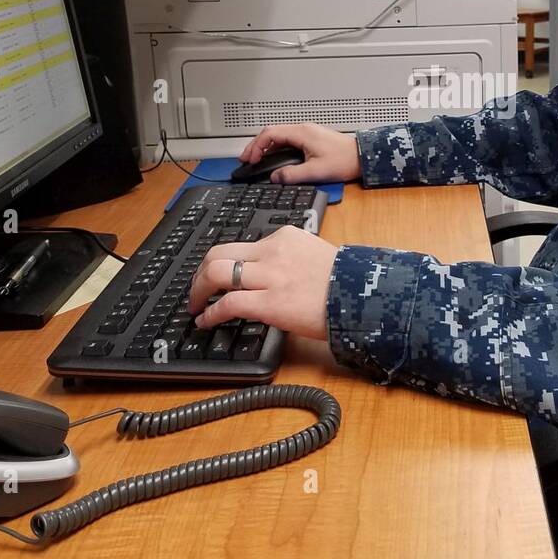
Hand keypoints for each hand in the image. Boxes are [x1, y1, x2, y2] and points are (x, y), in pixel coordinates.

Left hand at [188, 226, 337, 339]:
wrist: (363, 295)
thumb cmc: (345, 280)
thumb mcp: (314, 254)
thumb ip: (289, 258)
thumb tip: (269, 274)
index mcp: (284, 237)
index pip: (241, 246)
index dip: (222, 263)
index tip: (216, 276)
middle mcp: (272, 251)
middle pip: (218, 253)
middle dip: (200, 273)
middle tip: (196, 290)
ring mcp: (269, 276)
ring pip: (216, 274)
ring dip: (197, 291)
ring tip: (194, 305)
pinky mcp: (269, 302)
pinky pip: (227, 304)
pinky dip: (209, 314)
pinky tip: (205, 322)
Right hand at [239, 123, 360, 184]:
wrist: (363, 156)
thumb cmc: (345, 160)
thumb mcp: (316, 171)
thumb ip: (292, 175)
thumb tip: (275, 178)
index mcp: (302, 133)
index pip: (270, 134)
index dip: (256, 147)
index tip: (250, 160)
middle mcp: (303, 130)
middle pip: (271, 133)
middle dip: (256, 145)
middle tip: (246, 159)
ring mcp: (307, 133)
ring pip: (279, 136)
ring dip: (265, 147)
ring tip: (255, 159)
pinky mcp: (311, 140)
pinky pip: (287, 140)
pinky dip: (275, 148)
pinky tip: (272, 158)